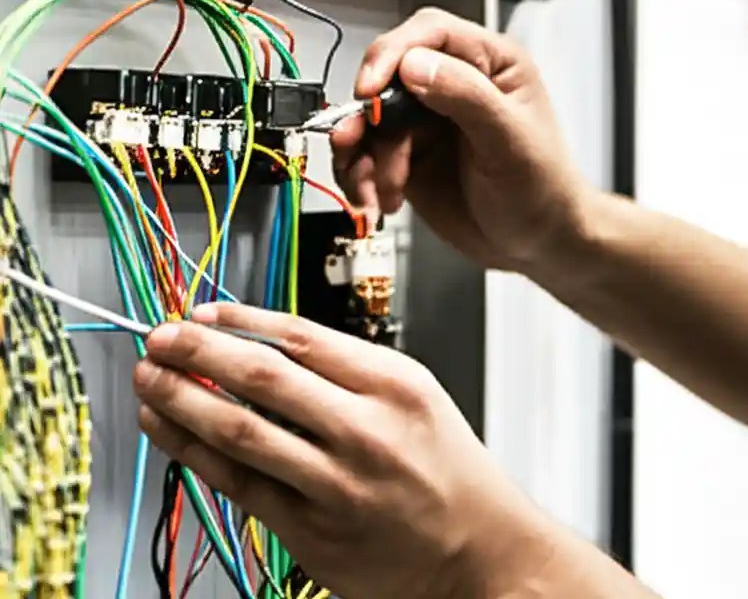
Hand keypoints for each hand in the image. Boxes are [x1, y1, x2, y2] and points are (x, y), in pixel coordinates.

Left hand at [134, 303, 555, 598]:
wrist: (480, 552)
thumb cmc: (449, 472)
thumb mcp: (417, 397)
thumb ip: (349, 370)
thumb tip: (261, 344)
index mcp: (396, 386)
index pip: (302, 338)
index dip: (240, 321)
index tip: (204, 313)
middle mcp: (366, 432)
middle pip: (261, 378)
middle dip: (197, 351)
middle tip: (160, 337)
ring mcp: (337, 485)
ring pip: (239, 431)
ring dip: (180, 400)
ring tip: (150, 379)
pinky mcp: (313, 531)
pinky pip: (239, 484)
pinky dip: (194, 452)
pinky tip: (170, 431)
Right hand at [334, 8, 594, 271]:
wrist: (540, 244)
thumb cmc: (545, 189)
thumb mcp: (511, 141)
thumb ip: (466, 97)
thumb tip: (415, 65)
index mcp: (491, 64)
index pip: (431, 34)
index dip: (393, 53)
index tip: (371, 87)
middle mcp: (454, 84)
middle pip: (389, 74)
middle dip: (367, 111)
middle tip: (356, 140)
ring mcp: (428, 120)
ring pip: (371, 118)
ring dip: (362, 154)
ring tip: (374, 188)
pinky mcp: (409, 155)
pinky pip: (368, 154)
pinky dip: (362, 176)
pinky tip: (377, 199)